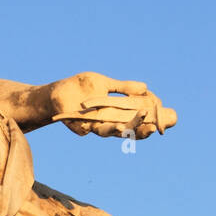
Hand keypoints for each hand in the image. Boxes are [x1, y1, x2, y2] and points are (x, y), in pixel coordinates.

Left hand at [50, 72, 177, 138]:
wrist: (55, 93)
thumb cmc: (79, 88)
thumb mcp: (103, 84)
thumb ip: (123, 87)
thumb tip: (145, 87)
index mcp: (113, 114)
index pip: (134, 123)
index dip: (147, 124)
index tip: (160, 123)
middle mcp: (104, 123)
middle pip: (126, 130)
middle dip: (138, 128)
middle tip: (151, 126)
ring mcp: (90, 126)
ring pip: (107, 132)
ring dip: (117, 130)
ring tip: (125, 127)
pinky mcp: (76, 127)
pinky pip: (84, 129)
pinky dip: (89, 127)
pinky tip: (94, 125)